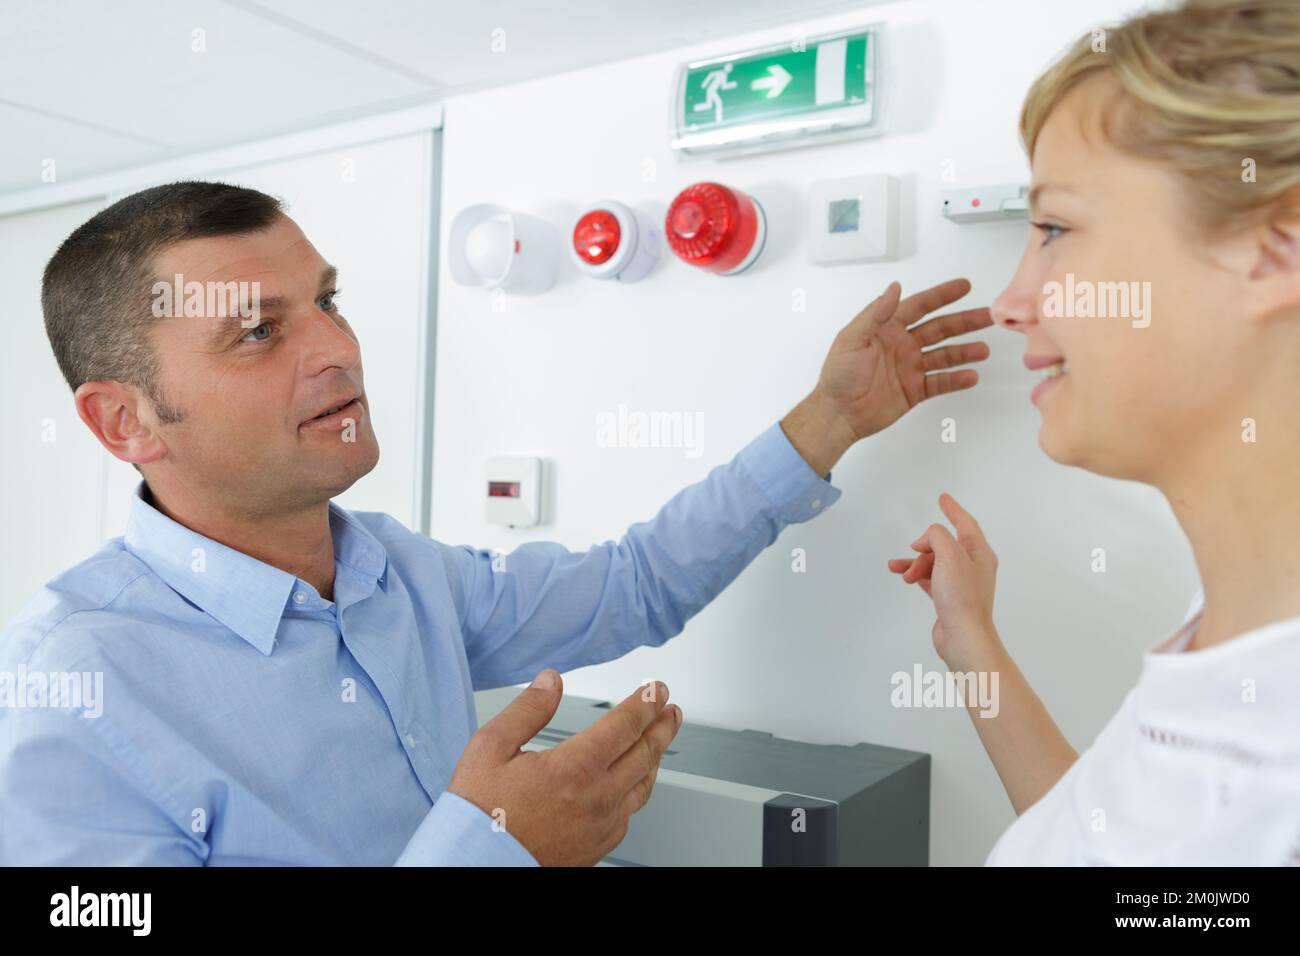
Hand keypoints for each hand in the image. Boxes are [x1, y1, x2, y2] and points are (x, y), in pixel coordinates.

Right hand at [447, 670, 681, 865]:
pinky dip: (638, 791)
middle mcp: (597, 797)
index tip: (656, 689)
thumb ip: (528, 710)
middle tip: (670, 709)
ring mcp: (601, 825)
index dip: (646, 702)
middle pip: (645, 753)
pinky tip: (633, 784)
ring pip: (644, 785)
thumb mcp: (491, 746)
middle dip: (662, 725)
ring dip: (656, 757)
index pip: (626, 724)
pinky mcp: (597, 846)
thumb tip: (551, 681)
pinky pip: (630, 814)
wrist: (473, 862)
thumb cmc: (479, 811)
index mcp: (575, 767)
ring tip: (659, 741)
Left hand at [782, 279, 992, 475]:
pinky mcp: (914, 391)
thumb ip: (875, 314)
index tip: (964, 286)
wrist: (838, 414)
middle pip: (939, 329)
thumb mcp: (852, 339)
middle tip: (988, 316)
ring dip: (965, 351)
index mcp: (887, 329)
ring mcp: (910, 368)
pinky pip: (940, 382)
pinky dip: (956, 380)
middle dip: (964, 322)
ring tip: (984, 349)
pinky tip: (972, 376)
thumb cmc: (838, 376)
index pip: (919, 306)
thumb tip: (895, 287)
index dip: (941, 295)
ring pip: (945, 355)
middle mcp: (902, 345)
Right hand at [888, 493, 1001, 671]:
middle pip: (944, 544)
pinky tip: (903, 576)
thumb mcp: (949, 555)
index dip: (953, 509)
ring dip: (915, 563)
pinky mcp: (949, 597)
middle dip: (924, 546)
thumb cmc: (961, 597)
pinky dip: (916, 575)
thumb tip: (925, 540)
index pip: (965, 523)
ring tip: (900, 570)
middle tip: (914, 551)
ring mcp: (961, 582)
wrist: (963, 636)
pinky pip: (929, 577)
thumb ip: (937, 536)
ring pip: (933, 562)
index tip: (943, 498)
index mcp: (979, 553)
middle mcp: (973, 566)